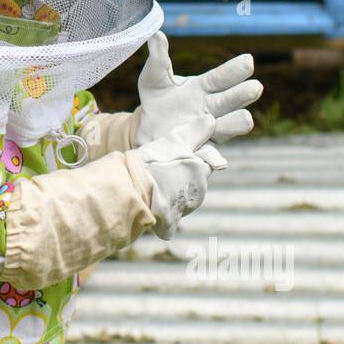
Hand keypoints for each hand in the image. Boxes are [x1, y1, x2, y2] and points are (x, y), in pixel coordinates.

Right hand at [130, 114, 224, 239]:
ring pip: (181, 197)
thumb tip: (211, 119)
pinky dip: (161, 211)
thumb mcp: (175, 140)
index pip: (204, 163)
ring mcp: (184, 209)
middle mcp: (198, 193)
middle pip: (193, 182)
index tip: (175, 157)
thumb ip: (195, 132)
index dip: (190, 159)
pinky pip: (169, 217)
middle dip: (181, 176)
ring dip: (171, 192)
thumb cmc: (154, 162)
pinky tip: (150, 201)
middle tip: (160, 169)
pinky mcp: (170, 224)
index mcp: (201, 172)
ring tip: (153, 183)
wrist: (132, 189)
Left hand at [133, 31, 262, 147]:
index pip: (222, 77)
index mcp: (204, 88)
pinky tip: (216, 154)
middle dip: (244, 94)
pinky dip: (213, 154)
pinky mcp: (200, 151)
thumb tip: (155, 34)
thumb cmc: (157, 100)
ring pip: (230, 127)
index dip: (235, 70)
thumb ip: (158, 59)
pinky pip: (210, 154)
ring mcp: (209, 131)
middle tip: (255, 87)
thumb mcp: (154, 79)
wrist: (146, 130)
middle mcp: (212, 109)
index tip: (248, 60)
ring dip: (236, 123)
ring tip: (245, 118)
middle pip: (233, 100)